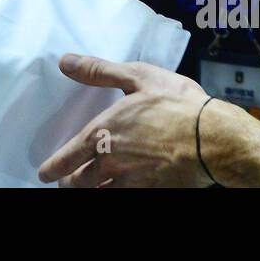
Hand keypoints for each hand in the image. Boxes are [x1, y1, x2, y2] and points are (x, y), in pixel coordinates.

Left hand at [38, 55, 215, 187]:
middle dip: (71, 182)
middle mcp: (112, 162)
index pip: (68, 156)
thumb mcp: (137, 77)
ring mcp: (132, 180)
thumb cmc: (177, 104)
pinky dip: (115, 195)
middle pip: (80, 181)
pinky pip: (124, 198)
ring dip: (91, 190)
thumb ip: (98, 71)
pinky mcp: (152, 191)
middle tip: (66, 182)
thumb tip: (66, 62)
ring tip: (88, 188)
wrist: (214, 139)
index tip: (45, 173)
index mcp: (104, 133)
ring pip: (100, 193)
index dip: (53, 168)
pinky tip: (118, 191)